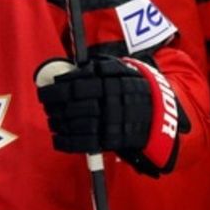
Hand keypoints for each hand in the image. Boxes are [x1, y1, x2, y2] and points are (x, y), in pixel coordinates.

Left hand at [35, 55, 187, 176]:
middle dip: (54, 104)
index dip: (58, 87)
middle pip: (74, 102)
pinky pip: (86, 142)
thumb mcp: (124, 70)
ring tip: (52, 120)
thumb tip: (72, 70)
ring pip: (78, 122)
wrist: (162, 115)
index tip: (46, 89)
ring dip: (59, 122)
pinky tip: (58, 139)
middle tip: (47, 104)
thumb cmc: (135, 89)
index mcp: (112, 79)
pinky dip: (68, 142)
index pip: (77, 82)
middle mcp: (112, 99)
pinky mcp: (114, 139)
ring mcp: (113, 120)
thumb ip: (100, 67)